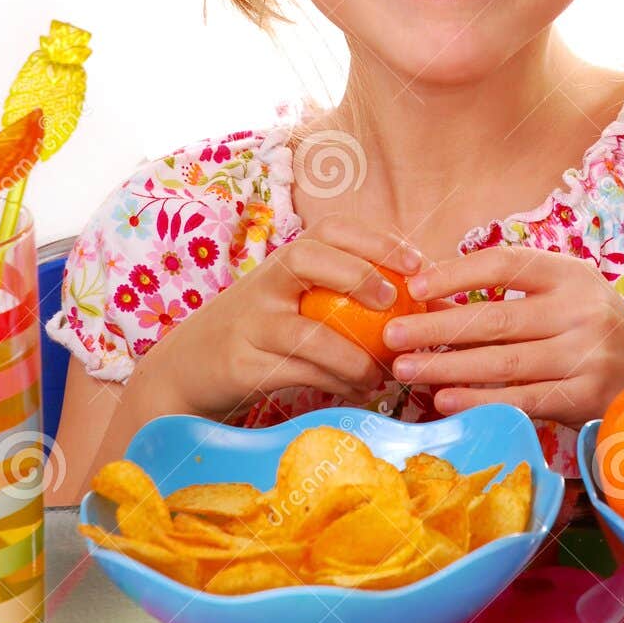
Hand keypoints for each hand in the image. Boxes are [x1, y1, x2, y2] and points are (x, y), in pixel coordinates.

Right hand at [143, 214, 423, 421]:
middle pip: (306, 256)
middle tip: (392, 301)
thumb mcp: (298, 305)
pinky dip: (334, 383)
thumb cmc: (264, 334)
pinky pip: (295, 373)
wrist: (188, 370)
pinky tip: (360, 392)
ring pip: (304, 330)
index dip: (376, 240)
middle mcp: (264, 282)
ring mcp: (249, 323)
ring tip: (385, 372)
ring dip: (353, 354)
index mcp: (285, 261)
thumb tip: (436, 304)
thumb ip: (352, 298)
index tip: (417, 262)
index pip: (330, 230)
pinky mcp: (241, 365)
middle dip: (356, 272)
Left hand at [384, 243, 623, 427]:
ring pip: (502, 362)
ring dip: (447, 367)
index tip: (414, 287)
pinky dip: (479, 400)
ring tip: (405, 370)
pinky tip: (445, 401)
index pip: (504, 264)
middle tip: (391, 336)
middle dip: (435, 328)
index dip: (455, 273)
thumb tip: (431, 295)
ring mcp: (586, 354)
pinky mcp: (585, 396)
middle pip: (495, 318)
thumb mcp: (567, 299)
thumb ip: (513, 296)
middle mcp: (581, 309)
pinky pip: (521, 399)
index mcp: (571, 274)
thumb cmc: (596, 336)